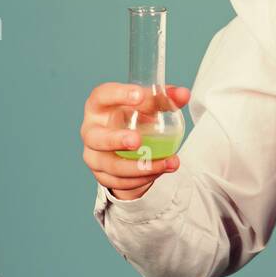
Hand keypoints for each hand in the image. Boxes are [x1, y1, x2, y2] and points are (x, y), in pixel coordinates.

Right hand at [81, 82, 190, 199]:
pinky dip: (140, 179)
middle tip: (137, 140)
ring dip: (138, 167)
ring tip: (165, 163)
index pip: (101, 95)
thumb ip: (166, 98)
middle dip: (115, 140)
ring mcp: (94, 154)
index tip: (139, 95)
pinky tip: (158, 172)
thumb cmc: (134, 117)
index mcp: (99, 106)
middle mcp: (91, 130)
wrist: (127, 145)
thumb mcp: (148, 104)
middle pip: (95, 137)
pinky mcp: (101, 175)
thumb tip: (183, 94)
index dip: (118, 94)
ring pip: (109, 165)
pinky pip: (118, 181)